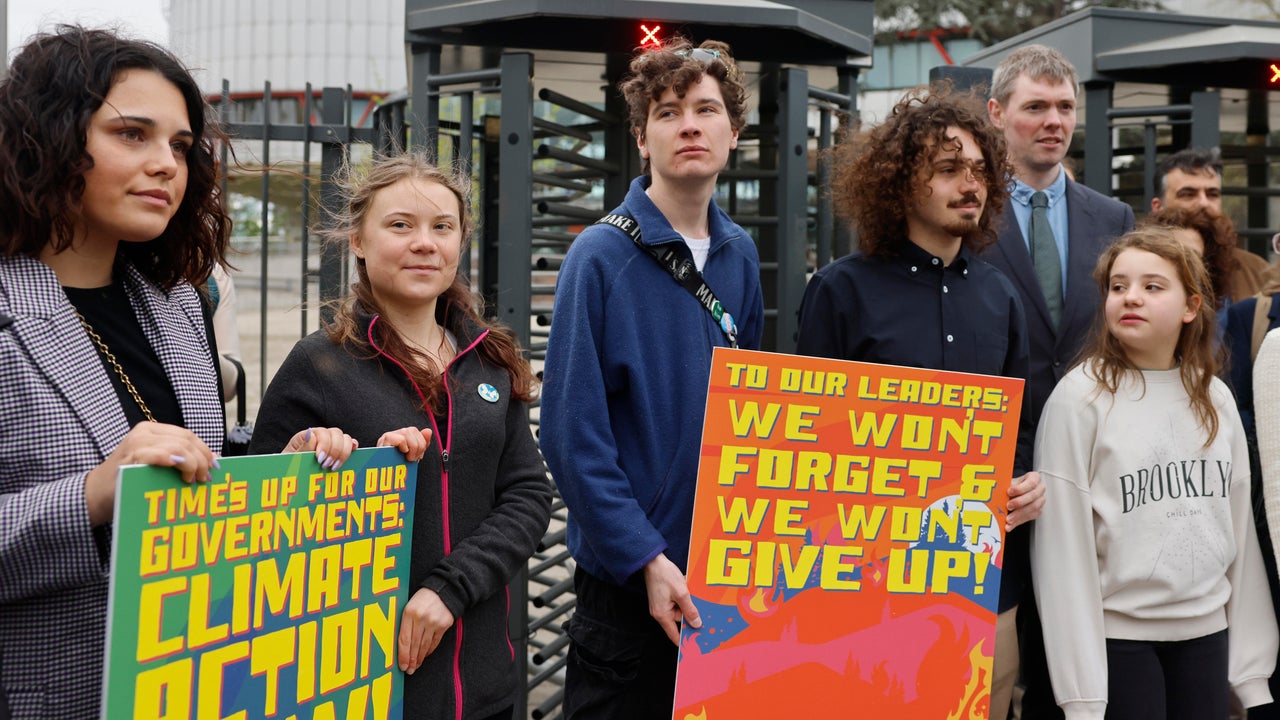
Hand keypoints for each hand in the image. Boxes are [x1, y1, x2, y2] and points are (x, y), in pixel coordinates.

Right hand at [84, 422, 216, 525]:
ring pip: (178, 447)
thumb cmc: (130, 481)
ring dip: (191, 464)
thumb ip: (179, 459)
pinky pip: (158, 454)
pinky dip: (172, 460)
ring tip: (191, 480)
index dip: (205, 450)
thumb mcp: (157, 465)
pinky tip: (180, 470)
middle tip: (205, 478)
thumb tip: (213, 460)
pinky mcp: (131, 457)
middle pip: (186, 440)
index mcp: (153, 430)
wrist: (97, 494)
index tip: (215, 466)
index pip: (188, 435)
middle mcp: (145, 432)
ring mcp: (137, 443)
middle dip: (201, 459)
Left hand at [283, 427, 357, 469]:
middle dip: (334, 450)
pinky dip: (353, 447)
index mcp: (306, 436)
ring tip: (335, 467)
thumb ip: (302, 447)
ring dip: (344, 452)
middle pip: (336, 433)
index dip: (324, 445)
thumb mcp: (292, 460)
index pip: (321, 432)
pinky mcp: (338, 450)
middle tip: (326, 466)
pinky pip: (350, 443)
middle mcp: (320, 436)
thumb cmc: (290, 469)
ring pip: (345, 438)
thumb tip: (310, 434)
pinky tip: (354, 452)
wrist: (291, 480)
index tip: (320, 459)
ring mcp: (330, 442)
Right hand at [377, 427, 432, 462]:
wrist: (384, 476)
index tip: (417, 456)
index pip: (415, 431)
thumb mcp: (413, 455)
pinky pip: (400, 439)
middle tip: (412, 459)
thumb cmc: (398, 466)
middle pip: (412, 430)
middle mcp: (394, 433)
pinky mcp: (384, 441)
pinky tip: (401, 454)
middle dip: (418, 447)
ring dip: (412, 449)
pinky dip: (404, 447)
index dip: (421, 444)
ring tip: (407, 458)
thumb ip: (422, 443)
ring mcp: (388, 436)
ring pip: (406, 433)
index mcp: (401, 436)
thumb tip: (428, 430)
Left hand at [398, 588, 454, 673]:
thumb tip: (400, 645)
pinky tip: (425, 655)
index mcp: (409, 612)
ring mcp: (434, 622)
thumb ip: (404, 622)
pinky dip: (429, 650)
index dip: (402, 655)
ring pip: (425, 645)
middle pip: (414, 645)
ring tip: (416, 666)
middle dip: (411, 660)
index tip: (401, 665)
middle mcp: (421, 618)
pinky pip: (435, 642)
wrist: (445, 589)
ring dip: (420, 658)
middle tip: (408, 670)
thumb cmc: (423, 599)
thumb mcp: (409, 606)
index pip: (404, 639)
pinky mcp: (444, 625)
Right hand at [643, 554, 700, 644]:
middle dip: (689, 612)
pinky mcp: (662, 598)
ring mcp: (660, 605)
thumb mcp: (682, 593)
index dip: (684, 641)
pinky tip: (684, 587)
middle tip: (698, 605)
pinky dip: (681, 597)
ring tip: (687, 590)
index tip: (694, 645)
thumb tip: (696, 624)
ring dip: (685, 602)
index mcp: (662, 615)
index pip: (674, 635)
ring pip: (678, 609)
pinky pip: (675, 602)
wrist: (653, 561)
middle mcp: (660, 612)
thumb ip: (690, 610)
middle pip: (679, 620)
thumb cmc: (664, 575)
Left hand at [1006, 471, 1045, 530]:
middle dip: (1019, 502)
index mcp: (1035, 478)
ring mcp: (1040, 500)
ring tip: (1008, 519)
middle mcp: (1040, 489)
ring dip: (1019, 515)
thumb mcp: (1009, 482)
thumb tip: (996, 491)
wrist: (1015, 492)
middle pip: (1033, 496)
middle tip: (1008, 506)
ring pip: (1033, 508)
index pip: (1031, 483)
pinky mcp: (1037, 511)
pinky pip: (1030, 517)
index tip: (1009, 492)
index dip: (1020, 488)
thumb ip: (1006, 486)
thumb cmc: (1013, 485)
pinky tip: (1010, 525)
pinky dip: (1018, 522)